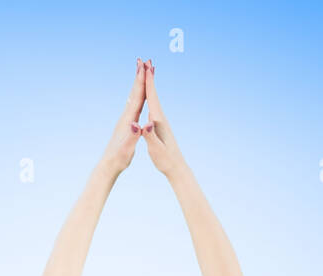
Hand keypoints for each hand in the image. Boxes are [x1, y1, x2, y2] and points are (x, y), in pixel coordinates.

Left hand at [106, 59, 147, 172]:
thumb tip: (135, 124)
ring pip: (133, 98)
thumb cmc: (119, 158)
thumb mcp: (127, 148)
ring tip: (141, 72)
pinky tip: (139, 95)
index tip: (145, 67)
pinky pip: (134, 106)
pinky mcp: (126, 125)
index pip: (136, 98)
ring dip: (138, 84)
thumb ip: (132, 136)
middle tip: (143, 61)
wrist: (109, 165)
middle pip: (134, 93)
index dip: (140, 82)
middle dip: (139, 77)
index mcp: (128, 120)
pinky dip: (138, 97)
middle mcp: (125, 117)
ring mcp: (125, 120)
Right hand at [141, 60, 186, 178]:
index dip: (149, 82)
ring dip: (151, 85)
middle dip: (150, 77)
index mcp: (158, 121)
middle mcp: (160, 118)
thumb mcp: (155, 149)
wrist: (177, 168)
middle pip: (154, 94)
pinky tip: (149, 95)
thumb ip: (150, 136)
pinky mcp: (159, 126)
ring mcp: (161, 122)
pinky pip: (153, 106)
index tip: (146, 66)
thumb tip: (146, 124)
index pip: (152, 98)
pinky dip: (151, 97)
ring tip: (148, 72)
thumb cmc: (166, 160)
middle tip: (147, 61)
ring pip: (154, 98)